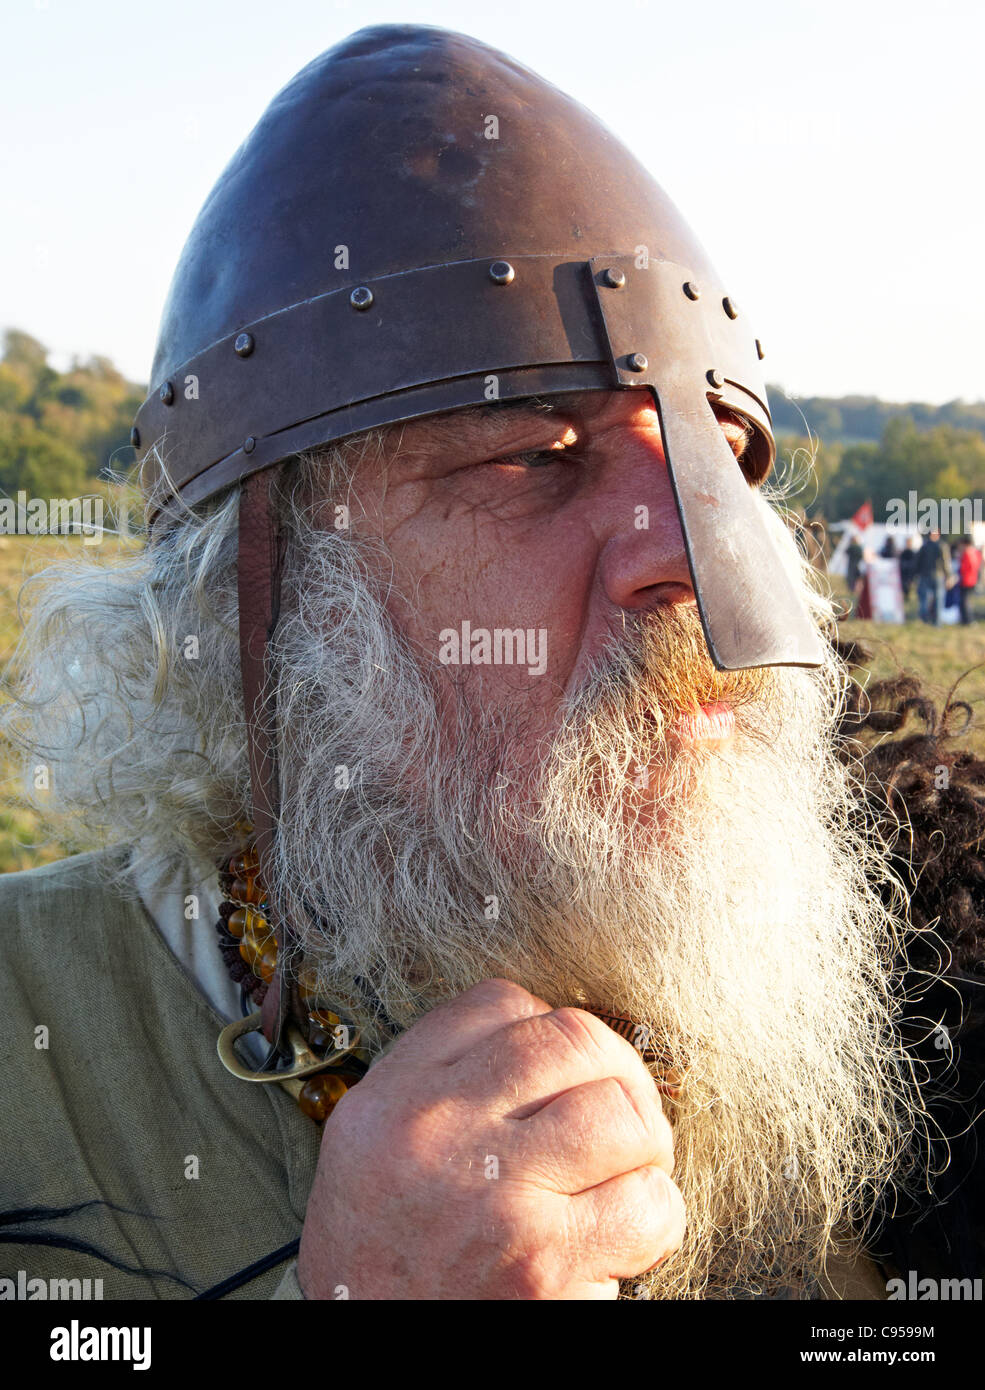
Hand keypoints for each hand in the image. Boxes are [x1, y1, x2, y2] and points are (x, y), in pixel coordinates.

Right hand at [297, 977, 684, 1298]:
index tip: (560, 1072)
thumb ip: (435, 1080)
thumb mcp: (367, 1142)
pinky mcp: (545, 1265)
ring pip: (623, 1115)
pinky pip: (645, 1205)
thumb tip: (530, 1039)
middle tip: (620, 1114)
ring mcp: (498, 1199)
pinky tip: (623, 1231)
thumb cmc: (372, 1256)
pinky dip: (655, 1214)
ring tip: (627, 1171)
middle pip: (574, 1042)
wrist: (359, 1338)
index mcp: (397, 1096)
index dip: (550, 1031)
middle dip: (619, 1071)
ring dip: (645, 1143)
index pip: (503, 1006)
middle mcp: (442, 1134)